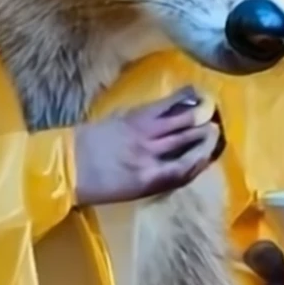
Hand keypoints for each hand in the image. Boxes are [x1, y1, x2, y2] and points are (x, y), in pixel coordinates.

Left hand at [73, 86, 224, 206]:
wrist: (65, 165)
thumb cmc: (96, 184)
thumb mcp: (130, 191)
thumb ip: (157, 178)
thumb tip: (180, 163)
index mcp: (149, 180)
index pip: (186, 168)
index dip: (203, 158)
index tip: (212, 150)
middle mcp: (150, 156)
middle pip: (188, 142)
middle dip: (207, 133)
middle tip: (218, 127)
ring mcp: (142, 133)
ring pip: (181, 121)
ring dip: (199, 114)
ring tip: (211, 108)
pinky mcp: (133, 117)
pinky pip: (164, 106)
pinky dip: (181, 99)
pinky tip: (192, 93)